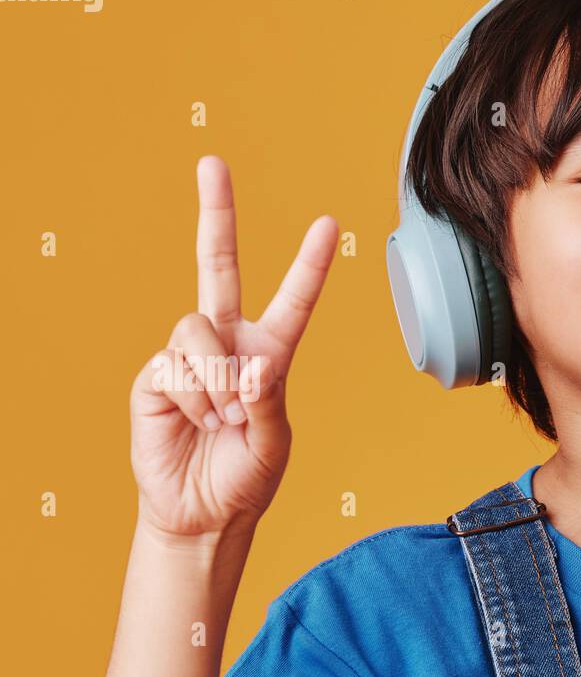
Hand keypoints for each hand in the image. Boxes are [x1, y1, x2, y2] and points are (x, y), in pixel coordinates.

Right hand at [129, 156, 337, 539]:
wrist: (203, 513)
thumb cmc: (245, 478)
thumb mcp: (273, 444)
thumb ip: (267, 402)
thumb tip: (246, 368)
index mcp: (268, 356)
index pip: (291, 302)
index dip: (307, 265)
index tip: (328, 223)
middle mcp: (226, 345)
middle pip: (217, 267)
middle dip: (215, 214)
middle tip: (212, 163)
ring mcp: (187, 357)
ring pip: (197, 329)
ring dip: (217, 380)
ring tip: (225, 419)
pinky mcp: (155, 376)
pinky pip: (174, 365)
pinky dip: (195, 399)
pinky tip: (200, 422)